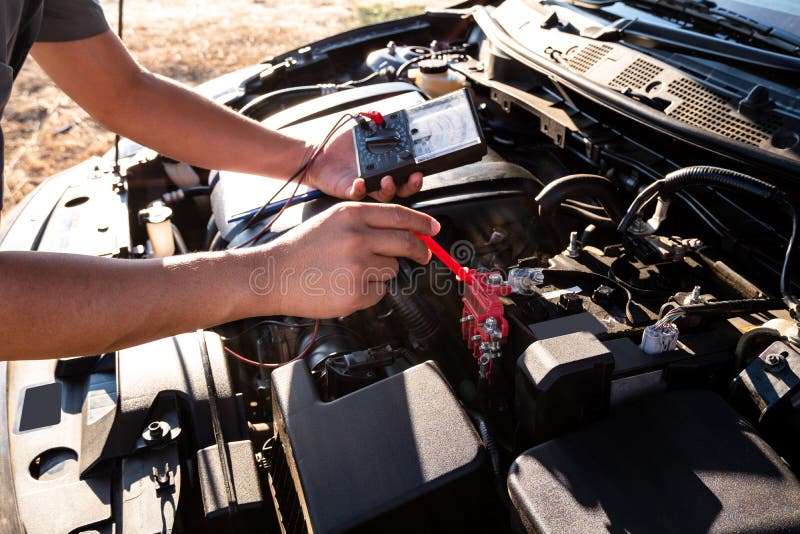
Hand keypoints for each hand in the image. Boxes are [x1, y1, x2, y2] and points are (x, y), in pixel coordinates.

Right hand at [248, 202, 438, 317]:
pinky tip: (345, 286)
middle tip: (422, 255)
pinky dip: (368, 292)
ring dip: (381, 272)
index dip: (423, 223)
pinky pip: (379, 291)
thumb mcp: (333, 221)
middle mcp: (358, 237)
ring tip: (351, 271)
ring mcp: (358, 265)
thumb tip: (402, 231)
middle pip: (407, 242)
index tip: (434, 229)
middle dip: (419, 251)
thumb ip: (366, 223)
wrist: (272, 274)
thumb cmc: (301, 249)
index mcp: (352, 214)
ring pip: (393, 268)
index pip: (400, 215)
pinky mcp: (356, 291)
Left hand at [304, 127, 423, 201]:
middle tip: (414, 177)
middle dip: (411, 185)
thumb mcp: (363, 129)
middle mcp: (379, 177)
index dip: (416, 171)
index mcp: (386, 163)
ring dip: (389, 189)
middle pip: (402, 188)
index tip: (422, 165)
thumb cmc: (340, 143)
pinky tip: (360, 182)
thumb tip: (393, 115)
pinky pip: (357, 194)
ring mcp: (366, 185)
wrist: (317, 151)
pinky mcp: (349, 190)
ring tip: (388, 179)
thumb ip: (379, 124)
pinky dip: (360, 189)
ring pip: (384, 195)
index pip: (407, 171)